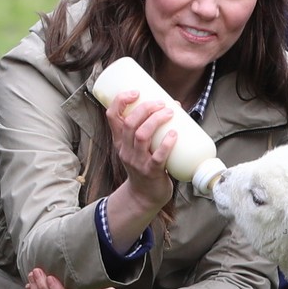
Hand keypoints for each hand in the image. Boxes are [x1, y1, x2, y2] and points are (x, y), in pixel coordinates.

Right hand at [106, 89, 175, 210]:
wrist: (144, 197)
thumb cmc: (145, 166)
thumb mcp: (138, 147)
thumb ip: (151, 128)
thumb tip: (175, 105)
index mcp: (119, 141)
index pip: (112, 116)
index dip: (121, 100)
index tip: (136, 91)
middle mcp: (125, 149)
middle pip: (130, 123)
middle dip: (145, 108)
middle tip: (161, 103)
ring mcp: (137, 162)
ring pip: (141, 136)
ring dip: (156, 120)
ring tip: (170, 112)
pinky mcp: (151, 172)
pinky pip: (157, 156)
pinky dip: (166, 144)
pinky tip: (174, 134)